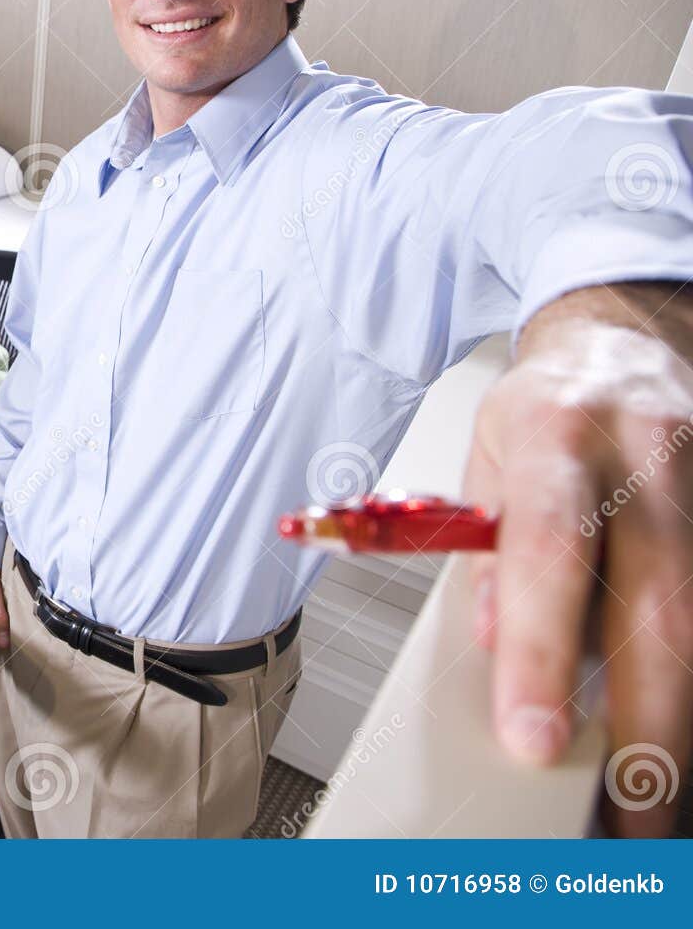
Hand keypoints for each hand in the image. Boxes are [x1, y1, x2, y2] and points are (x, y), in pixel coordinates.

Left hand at [462, 283, 692, 835]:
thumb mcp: (482, 462)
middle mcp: (644, 457)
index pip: (547, 554)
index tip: (532, 738)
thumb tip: (496, 642)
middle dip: (647, 721)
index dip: (540, 652)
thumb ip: (486, 551)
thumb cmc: (545, 415)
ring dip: (684, 713)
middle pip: (658, 605)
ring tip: (661, 796)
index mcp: (552, 437)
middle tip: (630, 812)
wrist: (623, 343)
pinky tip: (681, 730)